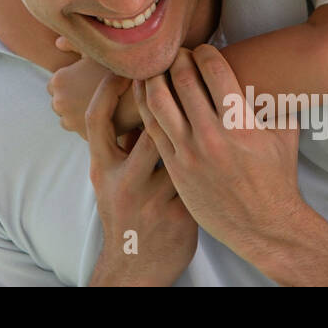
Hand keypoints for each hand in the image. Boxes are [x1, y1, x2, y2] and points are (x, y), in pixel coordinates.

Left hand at [51, 37, 143, 136]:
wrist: (143, 93)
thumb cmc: (118, 68)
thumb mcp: (95, 51)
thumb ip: (73, 43)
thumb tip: (57, 43)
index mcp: (58, 81)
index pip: (55, 85)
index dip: (71, 83)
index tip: (86, 82)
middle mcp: (58, 102)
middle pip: (61, 102)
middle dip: (73, 100)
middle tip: (95, 94)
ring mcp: (70, 121)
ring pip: (70, 118)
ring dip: (81, 114)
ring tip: (102, 105)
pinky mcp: (84, 136)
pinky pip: (84, 130)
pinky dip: (93, 125)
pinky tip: (108, 116)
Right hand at [85, 74, 197, 285]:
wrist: (136, 266)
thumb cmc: (124, 212)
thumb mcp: (109, 180)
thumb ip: (119, 143)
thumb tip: (136, 100)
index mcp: (104, 168)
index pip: (98, 119)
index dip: (108, 88)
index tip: (128, 64)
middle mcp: (126, 181)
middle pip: (148, 123)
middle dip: (166, 90)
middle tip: (182, 61)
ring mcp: (154, 197)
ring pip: (181, 145)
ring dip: (198, 120)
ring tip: (213, 92)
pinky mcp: (182, 212)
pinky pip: (202, 172)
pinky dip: (216, 154)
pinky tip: (230, 137)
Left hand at [135, 44, 304, 266]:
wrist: (264, 227)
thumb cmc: (277, 179)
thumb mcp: (285, 136)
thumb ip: (276, 103)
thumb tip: (273, 76)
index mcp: (241, 124)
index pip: (215, 71)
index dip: (205, 52)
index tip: (202, 49)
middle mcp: (212, 136)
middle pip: (183, 81)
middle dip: (178, 59)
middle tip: (177, 53)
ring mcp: (189, 153)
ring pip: (158, 102)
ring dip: (154, 79)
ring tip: (155, 68)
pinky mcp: (174, 167)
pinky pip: (151, 129)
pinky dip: (144, 107)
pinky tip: (142, 95)